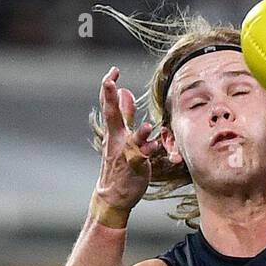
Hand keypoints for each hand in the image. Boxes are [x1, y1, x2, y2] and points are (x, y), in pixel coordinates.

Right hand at [95, 67, 165, 217]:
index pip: (109, 105)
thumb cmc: (119, 162)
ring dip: (139, 133)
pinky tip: (156, 146)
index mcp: (113, 131)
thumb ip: (124, 114)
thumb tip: (125, 91)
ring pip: (131, 141)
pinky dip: (148, 152)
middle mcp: (116, 140)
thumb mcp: (119, 135)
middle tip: (109, 81)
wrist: (112, 194)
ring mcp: (125, 154)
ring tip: (148, 125)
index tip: (113, 70)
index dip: (109, 88)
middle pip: (111, 116)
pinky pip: (142, 158)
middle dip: (110, 98)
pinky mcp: (135, 167)